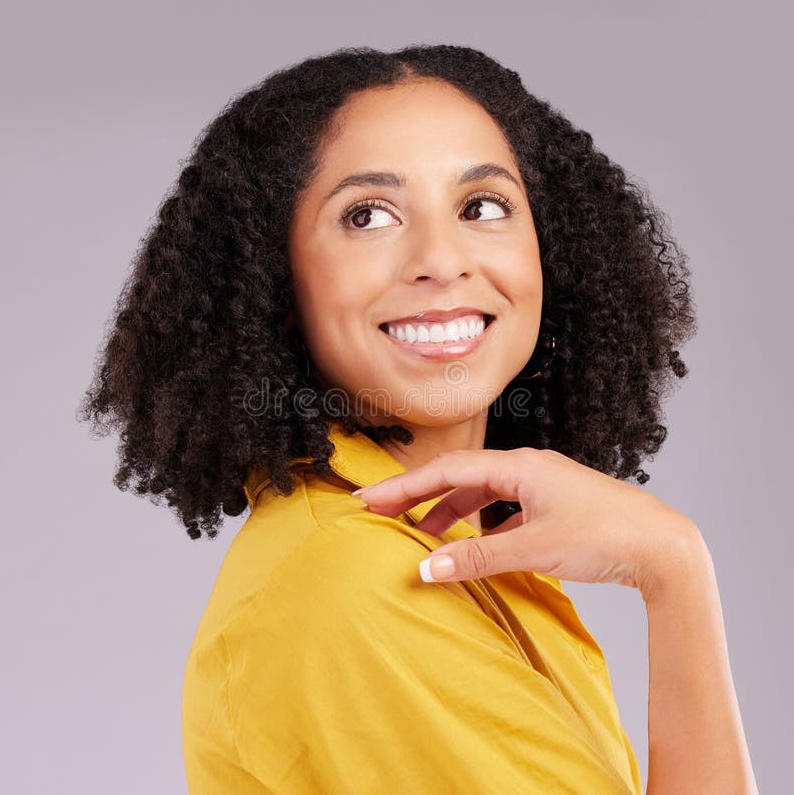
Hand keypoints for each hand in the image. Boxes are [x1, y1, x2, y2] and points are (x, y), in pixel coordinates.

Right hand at [355, 447, 699, 601]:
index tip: (369, 498)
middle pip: (460, 477)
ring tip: (421, 533)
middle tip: (382, 510)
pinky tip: (472, 544)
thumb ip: (478, 558)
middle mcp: (528, 468)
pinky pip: (504, 509)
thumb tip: (426, 567)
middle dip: (420, 494)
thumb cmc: (606, 537)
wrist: (664, 546)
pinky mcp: (554, 506)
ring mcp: (542, 486)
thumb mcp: (535, 548)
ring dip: (449, 511)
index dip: (405, 484)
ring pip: (482, 493)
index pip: (448, 471)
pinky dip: (480, 525)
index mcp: (520, 466)